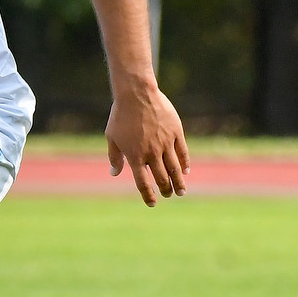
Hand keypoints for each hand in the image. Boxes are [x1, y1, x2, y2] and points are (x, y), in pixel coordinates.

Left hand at [106, 86, 189, 206]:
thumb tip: (114, 174)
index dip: (148, 195)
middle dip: (165, 189)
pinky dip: (185, 164)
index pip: (143, 183)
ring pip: (175, 169)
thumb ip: (115, 157)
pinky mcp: (176, 133)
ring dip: (178, 182)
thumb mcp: (112, 137)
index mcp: (135, 156)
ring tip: (181, 192)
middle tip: (168, 194)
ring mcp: (165, 143)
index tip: (152, 203)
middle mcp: (151, 153)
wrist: (137, 94)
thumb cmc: (121, 115)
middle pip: (161, 178)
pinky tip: (185, 171)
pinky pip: (183, 152)